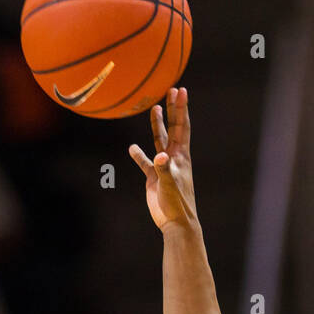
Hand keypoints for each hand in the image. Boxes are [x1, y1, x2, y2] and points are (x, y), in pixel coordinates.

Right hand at [129, 86, 196, 231]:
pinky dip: (139, 155)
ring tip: (155, 108)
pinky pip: (145, 162)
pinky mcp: (154, 178)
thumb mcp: (169, 185)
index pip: (182, 126)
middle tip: (171, 90)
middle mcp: (173, 157)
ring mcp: (163, 167)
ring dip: (157, 125)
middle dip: (172, 109)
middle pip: (173, 127)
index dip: (181, 108)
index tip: (181, 90)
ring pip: (160, 140)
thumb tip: (159, 156)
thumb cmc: (177, 204)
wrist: (175, 223)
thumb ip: (163, 170)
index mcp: (181, 156)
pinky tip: (132, 147)